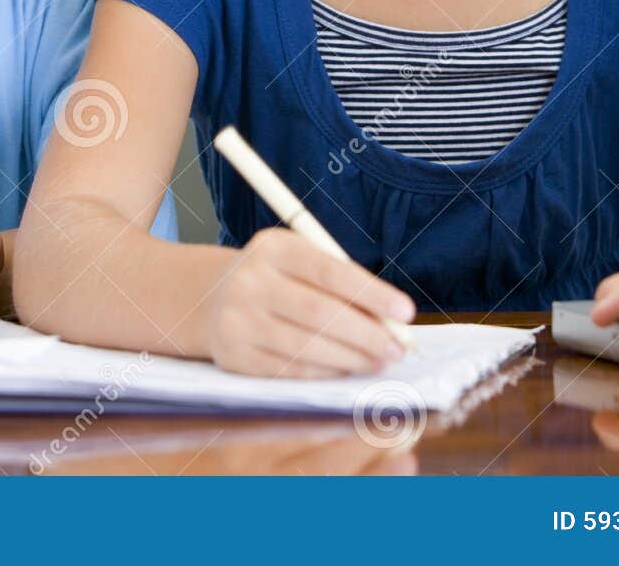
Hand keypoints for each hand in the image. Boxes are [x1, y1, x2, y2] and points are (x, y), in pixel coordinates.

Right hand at [205, 227, 415, 377]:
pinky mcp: (235, 356)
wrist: (213, 299)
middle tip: (398, 348)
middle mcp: (250, 280)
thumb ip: (342, 282)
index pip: (329, 270)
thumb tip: (392, 321)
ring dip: (352, 358)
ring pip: (307, 346)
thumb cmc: (277, 278)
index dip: (371, 293)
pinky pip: (291, 369)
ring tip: (379, 360)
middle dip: (367, 334)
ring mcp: (238, 320)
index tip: (406, 312)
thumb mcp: (301, 261)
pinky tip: (347, 369)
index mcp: (272, 247)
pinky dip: (326, 372)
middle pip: (320, 313)